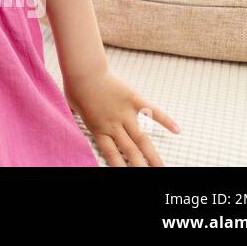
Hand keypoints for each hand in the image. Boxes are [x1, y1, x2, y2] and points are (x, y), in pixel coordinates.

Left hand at [64, 69, 180, 165]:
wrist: (84, 70)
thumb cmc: (76, 87)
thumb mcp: (73, 108)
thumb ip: (78, 117)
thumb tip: (70, 117)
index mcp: (98, 129)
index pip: (112, 155)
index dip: (121, 167)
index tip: (129, 175)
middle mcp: (114, 125)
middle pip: (131, 152)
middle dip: (141, 166)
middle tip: (152, 175)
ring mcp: (125, 114)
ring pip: (142, 140)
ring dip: (153, 156)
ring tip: (162, 167)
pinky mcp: (134, 100)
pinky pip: (152, 111)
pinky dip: (165, 120)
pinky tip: (176, 130)